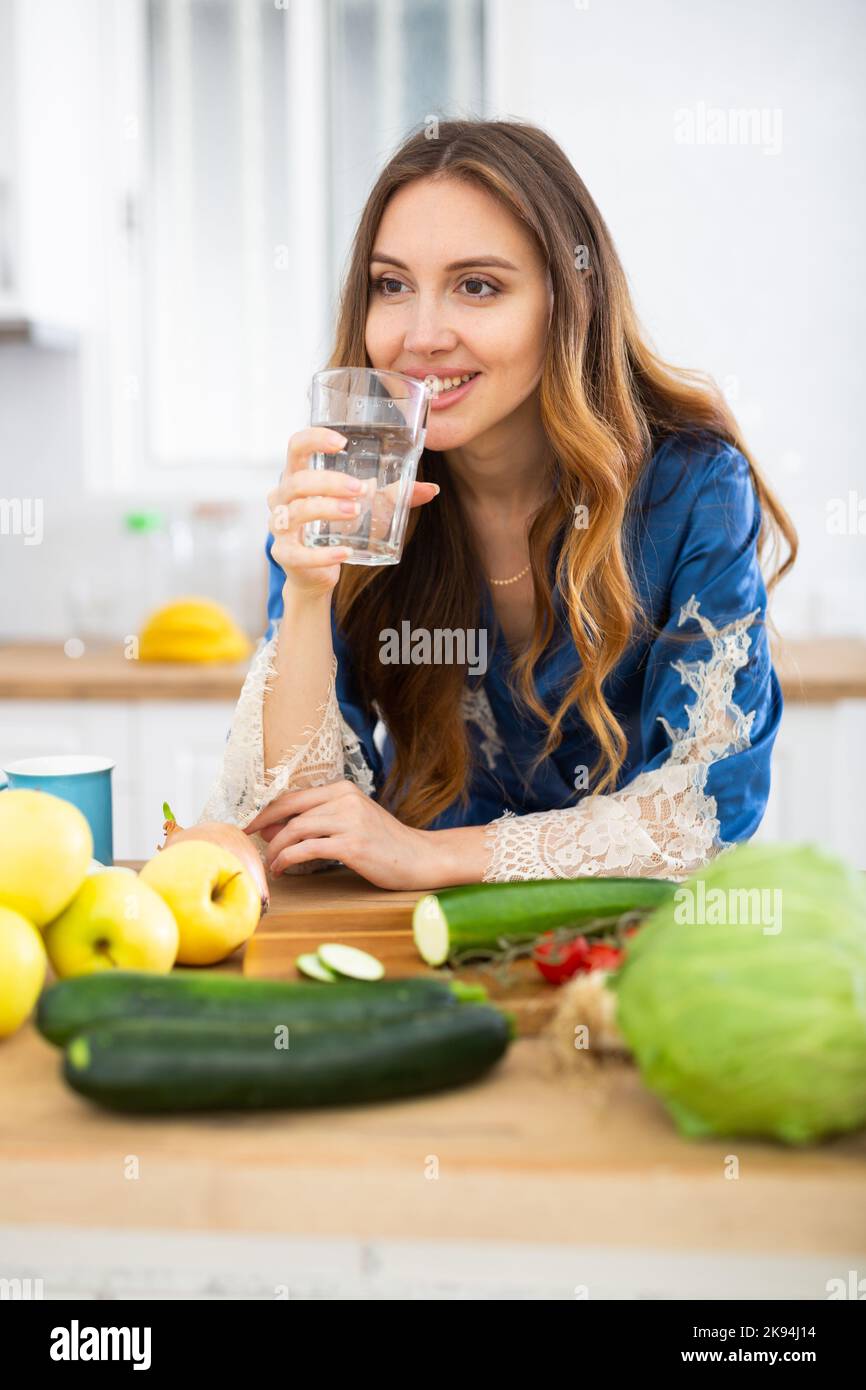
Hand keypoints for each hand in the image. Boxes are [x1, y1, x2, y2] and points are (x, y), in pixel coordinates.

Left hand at [245, 780, 440, 889]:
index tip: (249, 823)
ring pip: (296, 829)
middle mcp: (345, 800)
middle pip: (290, 808)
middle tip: (246, 838)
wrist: (420, 857)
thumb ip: (316, 821)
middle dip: (262, 824)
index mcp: (344, 789)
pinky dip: (288, 859)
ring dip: (276, 848)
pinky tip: (282, 868)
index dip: (267, 810)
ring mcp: (350, 821)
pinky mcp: (352, 845)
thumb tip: (271, 826)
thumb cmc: (384, 843)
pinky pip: (307, 849)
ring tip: (270, 863)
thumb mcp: (350, 822)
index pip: (294, 795)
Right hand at [269, 427, 440, 598]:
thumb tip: (431, 489)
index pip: (296, 446)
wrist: (315, 573)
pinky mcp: (284, 555)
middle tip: (361, 489)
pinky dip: (323, 554)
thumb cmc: (336, 529)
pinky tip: (345, 552)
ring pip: (297, 511)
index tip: (342, 443)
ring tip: (355, 511)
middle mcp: (282, 497)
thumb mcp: (365, 507)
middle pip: (298, 480)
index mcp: (297, 476)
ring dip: (327, 508)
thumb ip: (393, 495)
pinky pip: (300, 553)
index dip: (315, 439)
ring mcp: (279, 527)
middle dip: (330, 482)